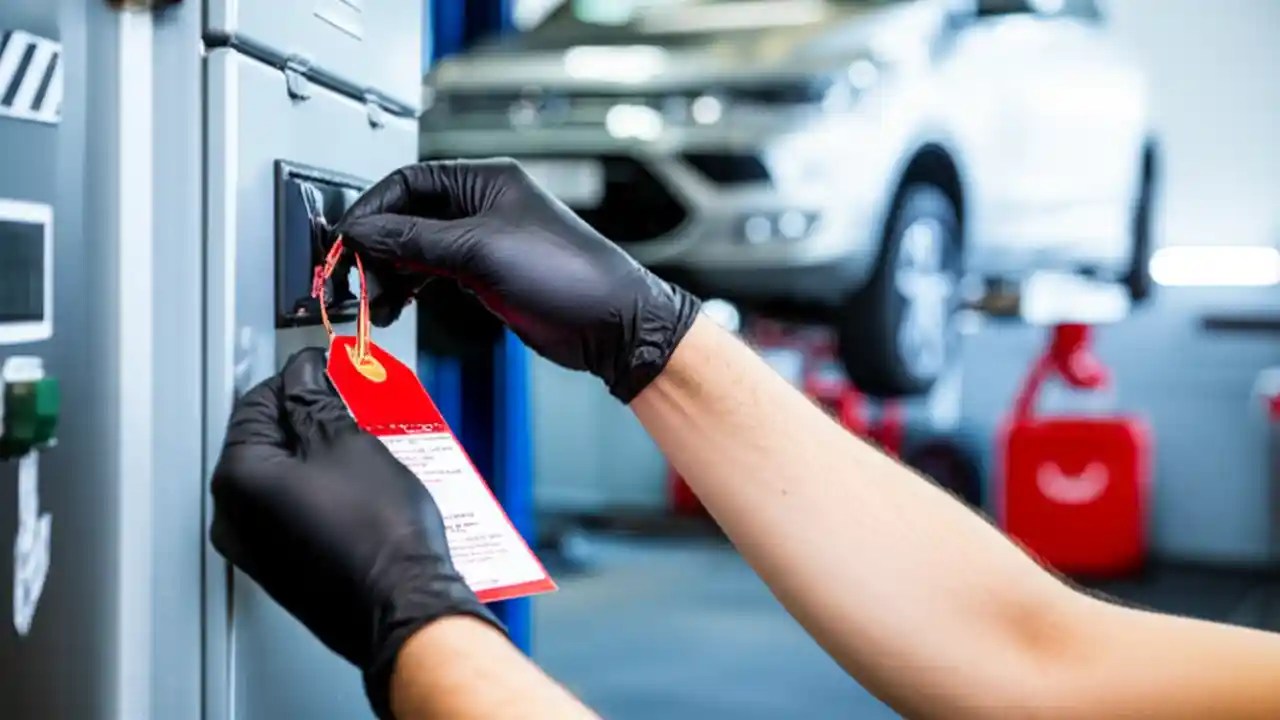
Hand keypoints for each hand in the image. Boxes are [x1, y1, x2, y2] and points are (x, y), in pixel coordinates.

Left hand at [210, 348, 502, 717]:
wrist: (404, 606)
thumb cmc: (378, 536)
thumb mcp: (349, 443)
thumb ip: (316, 401)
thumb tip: (304, 375)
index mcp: (239, 479)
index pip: (256, 403)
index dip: (297, 377)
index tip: (325, 369)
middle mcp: (235, 518)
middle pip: (268, 443)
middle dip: (311, 417)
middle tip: (351, 403)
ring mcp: (259, 548)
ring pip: (285, 478)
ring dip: (322, 453)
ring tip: (366, 439)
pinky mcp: (287, 568)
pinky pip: (297, 511)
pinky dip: (325, 488)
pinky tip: (364, 481)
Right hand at [337, 158, 701, 401]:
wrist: (612, 323)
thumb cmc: (569, 276)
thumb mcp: (480, 251)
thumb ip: (415, 240)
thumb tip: (363, 230)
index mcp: (484, 181)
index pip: (407, 181)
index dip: (371, 209)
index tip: (345, 239)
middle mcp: (482, 205)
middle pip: (407, 216)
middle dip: (376, 247)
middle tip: (355, 277)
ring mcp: (483, 242)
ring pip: (416, 249)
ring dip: (389, 274)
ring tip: (376, 301)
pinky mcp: (485, 275)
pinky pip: (431, 273)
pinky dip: (409, 289)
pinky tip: (397, 305)